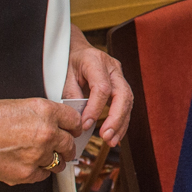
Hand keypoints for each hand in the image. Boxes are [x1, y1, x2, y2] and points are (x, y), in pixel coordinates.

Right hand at [0, 98, 81, 183]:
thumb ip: (41, 114)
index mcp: (45, 111)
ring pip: (59, 163)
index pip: (74, 121)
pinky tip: (26, 164)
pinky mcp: (27, 173)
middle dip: (67, 147)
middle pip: (70, 144)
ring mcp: (38, 155)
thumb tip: (56, 124)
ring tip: (39, 156)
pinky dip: (38, 172)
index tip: (73, 131)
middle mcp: (46, 133)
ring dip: (53, 161)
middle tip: (64, 148)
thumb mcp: (19, 105)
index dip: (74, 127)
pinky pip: (43, 176)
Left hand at [64, 25, 133, 144]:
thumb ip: (71, 95)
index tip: (85, 125)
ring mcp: (119, 75)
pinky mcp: (121, 85)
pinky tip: (115, 135)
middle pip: (123, 94)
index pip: (102, 87)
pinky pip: (126, 105)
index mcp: (95, 61)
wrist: (76, 50)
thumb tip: (79, 119)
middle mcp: (112, 67)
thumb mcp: (63, 76)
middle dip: (116, 118)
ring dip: (121, 123)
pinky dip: (121, 121)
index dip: (95, 108)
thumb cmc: (68, 63)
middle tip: (107, 137)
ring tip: (111, 141)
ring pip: (128, 101)